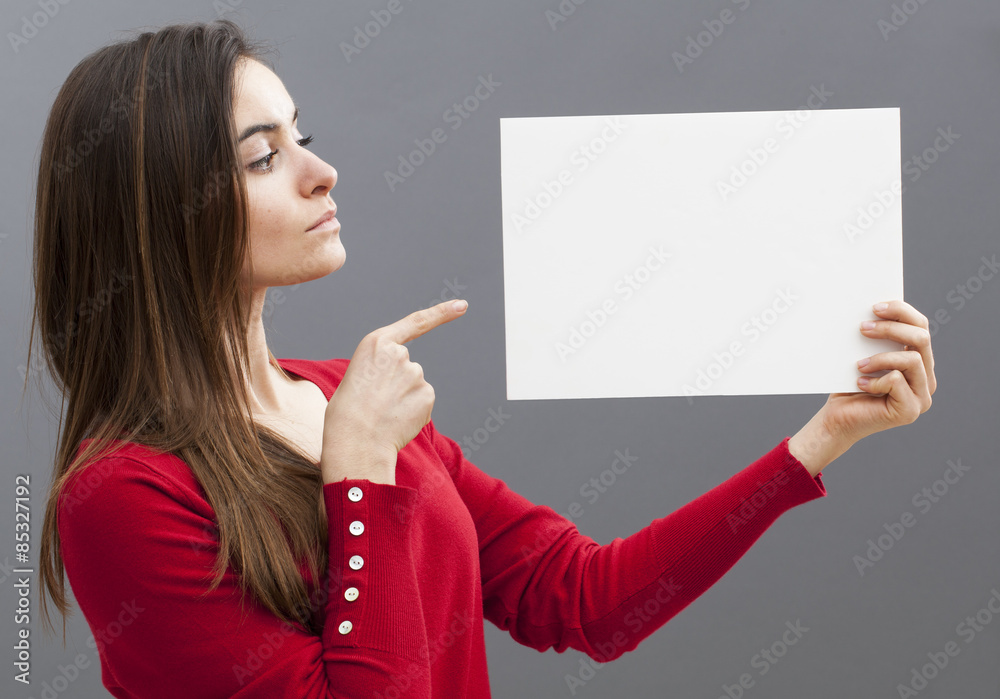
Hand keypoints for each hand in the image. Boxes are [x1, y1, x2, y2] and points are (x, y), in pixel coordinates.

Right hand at [321, 299, 468, 483]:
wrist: (354, 439)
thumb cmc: (348, 412)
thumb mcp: (359, 374)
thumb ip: (383, 368)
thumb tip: (407, 384)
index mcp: (377, 342)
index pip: (416, 322)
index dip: (441, 313)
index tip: (461, 306)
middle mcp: (400, 353)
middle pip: (409, 366)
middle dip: (397, 384)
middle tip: (376, 402)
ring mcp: (416, 373)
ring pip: (416, 386)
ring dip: (404, 399)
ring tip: (383, 413)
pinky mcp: (427, 393)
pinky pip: (423, 402)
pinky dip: (413, 412)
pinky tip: (397, 420)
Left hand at [821, 300, 936, 443]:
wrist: (837, 419)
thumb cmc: (848, 386)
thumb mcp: (865, 355)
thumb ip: (877, 338)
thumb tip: (874, 308)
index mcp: (919, 361)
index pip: (921, 326)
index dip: (902, 311)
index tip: (876, 306)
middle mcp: (926, 378)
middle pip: (921, 338)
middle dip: (891, 328)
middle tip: (863, 328)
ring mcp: (922, 397)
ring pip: (912, 359)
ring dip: (881, 358)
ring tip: (859, 365)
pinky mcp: (910, 411)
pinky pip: (897, 381)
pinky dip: (875, 379)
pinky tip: (860, 384)